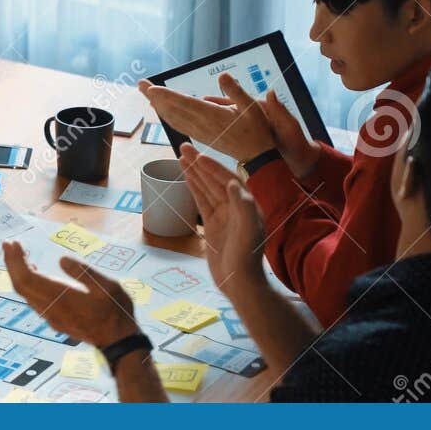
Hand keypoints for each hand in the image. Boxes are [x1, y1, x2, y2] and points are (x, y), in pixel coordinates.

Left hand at [2, 240, 138, 347]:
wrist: (117, 342)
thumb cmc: (115, 312)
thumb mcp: (107, 286)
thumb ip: (83, 272)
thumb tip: (62, 259)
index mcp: (61, 297)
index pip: (28, 278)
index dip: (16, 260)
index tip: (13, 243)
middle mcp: (51, 308)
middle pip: (21, 285)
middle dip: (11, 263)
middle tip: (8, 244)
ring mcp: (51, 316)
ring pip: (25, 294)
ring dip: (18, 273)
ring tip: (18, 254)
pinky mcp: (55, 319)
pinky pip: (33, 299)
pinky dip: (27, 283)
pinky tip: (34, 273)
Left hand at [139, 74, 313, 169]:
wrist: (258, 158)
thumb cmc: (258, 130)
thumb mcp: (252, 107)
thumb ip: (236, 91)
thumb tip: (223, 76)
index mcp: (213, 116)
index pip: (184, 103)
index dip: (165, 96)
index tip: (150, 88)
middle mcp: (202, 125)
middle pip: (173, 109)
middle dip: (155, 97)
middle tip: (140, 84)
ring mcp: (200, 132)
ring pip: (174, 118)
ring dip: (158, 105)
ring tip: (146, 93)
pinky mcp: (201, 136)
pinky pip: (180, 124)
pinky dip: (168, 115)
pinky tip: (162, 110)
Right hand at [179, 144, 266, 297]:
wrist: (239, 283)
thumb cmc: (246, 258)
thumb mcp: (249, 232)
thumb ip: (244, 206)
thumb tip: (233, 183)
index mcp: (247, 204)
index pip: (227, 179)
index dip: (213, 167)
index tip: (198, 156)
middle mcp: (235, 205)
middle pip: (215, 178)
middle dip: (200, 163)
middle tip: (184, 146)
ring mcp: (223, 213)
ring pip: (206, 187)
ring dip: (194, 171)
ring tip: (181, 155)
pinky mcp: (212, 223)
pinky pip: (201, 200)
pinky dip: (193, 186)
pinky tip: (186, 175)